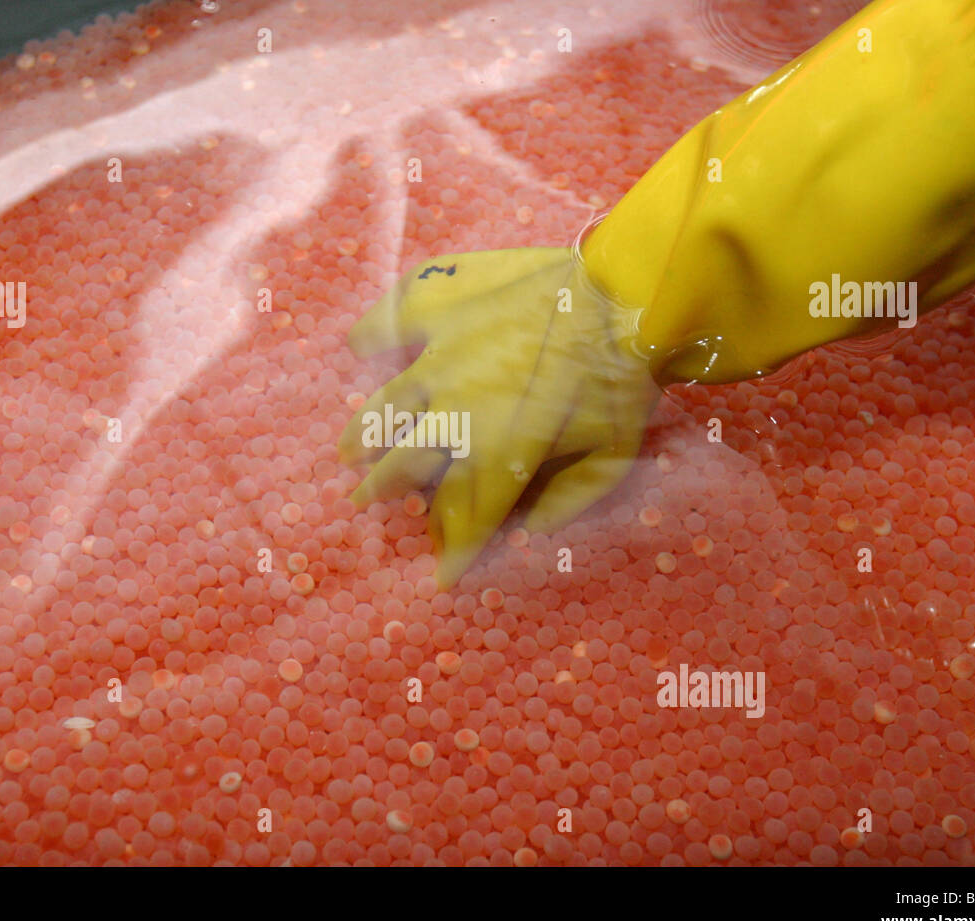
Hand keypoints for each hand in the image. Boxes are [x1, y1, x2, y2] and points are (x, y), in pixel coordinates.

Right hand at [339, 247, 659, 587]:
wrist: (625, 292)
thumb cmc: (626, 380)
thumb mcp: (612, 458)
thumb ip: (567, 500)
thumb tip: (529, 530)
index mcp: (497, 453)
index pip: (463, 513)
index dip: (452, 549)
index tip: (440, 574)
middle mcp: (455, 409)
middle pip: (406, 461)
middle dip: (383, 488)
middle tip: (363, 500)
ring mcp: (442, 353)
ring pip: (388, 403)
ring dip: (364, 432)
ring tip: (347, 450)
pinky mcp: (444, 302)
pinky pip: (394, 318)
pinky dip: (372, 334)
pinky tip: (359, 344)